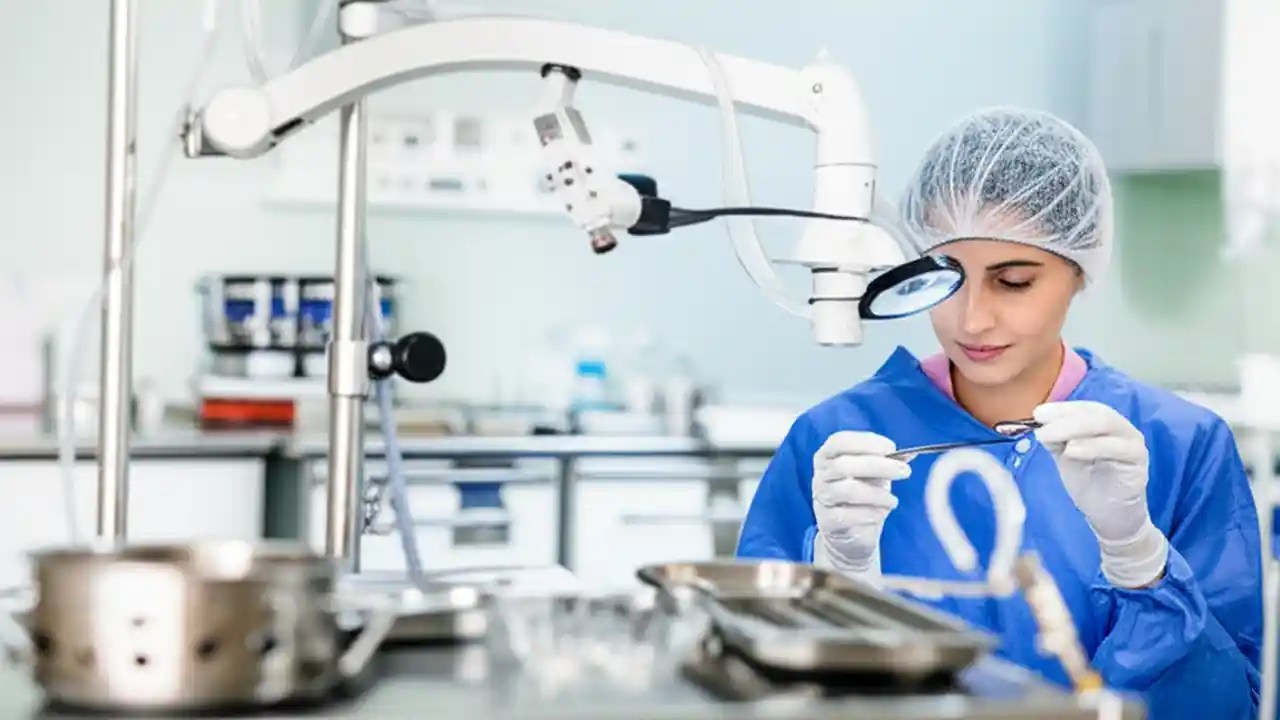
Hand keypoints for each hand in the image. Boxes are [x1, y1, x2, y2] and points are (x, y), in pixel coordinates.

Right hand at [811, 431, 911, 578]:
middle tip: (905, 471)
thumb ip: (889, 461)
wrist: (850, 533)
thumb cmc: (863, 494)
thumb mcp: (875, 474)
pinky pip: (847, 515)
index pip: (840, 442)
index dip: (865, 442)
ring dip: (877, 494)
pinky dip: (869, 513)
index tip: (891, 448)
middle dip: (878, 466)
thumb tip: (910, 453)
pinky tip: (882, 513)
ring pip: (847, 490)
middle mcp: (820, 475)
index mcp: (827, 456)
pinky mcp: (827, 521)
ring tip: (894, 500)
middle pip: (844, 465)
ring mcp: (821, 498)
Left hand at [1033, 401, 1168, 588]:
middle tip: (1041, 424)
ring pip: (1107, 425)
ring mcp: (1132, 442)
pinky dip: (1093, 446)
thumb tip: (1039, 424)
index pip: (1084, 408)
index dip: (1062, 408)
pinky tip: (1072, 451)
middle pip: (1096, 413)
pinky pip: (1118, 447)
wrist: (1108, 515)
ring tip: (1050, 436)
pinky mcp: (1138, 459)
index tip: (1038, 414)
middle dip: (1065, 417)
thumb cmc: (1089, 483)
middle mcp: (1121, 428)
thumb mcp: (1065, 456)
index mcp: (1103, 424)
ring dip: (1075, 428)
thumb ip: (1056, 439)